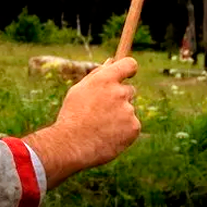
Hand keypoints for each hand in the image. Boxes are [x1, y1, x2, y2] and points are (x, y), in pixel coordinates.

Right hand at [22, 56, 139, 189]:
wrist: (72, 144)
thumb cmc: (72, 116)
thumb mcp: (79, 90)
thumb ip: (98, 75)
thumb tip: (111, 62)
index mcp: (105, 79)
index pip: (129, 65)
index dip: (129, 69)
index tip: (128, 74)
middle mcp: (119, 92)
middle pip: (129, 90)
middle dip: (119, 99)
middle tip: (102, 112)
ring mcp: (128, 110)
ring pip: (128, 111)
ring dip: (120, 117)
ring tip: (101, 127)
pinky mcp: (134, 127)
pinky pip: (132, 126)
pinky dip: (123, 131)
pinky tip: (108, 136)